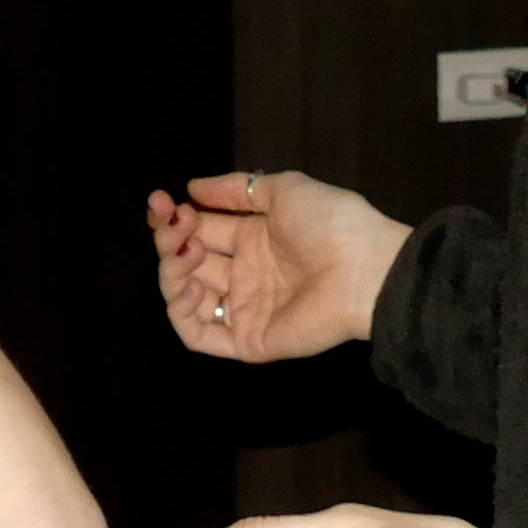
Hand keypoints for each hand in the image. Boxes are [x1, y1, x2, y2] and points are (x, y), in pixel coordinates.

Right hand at [146, 168, 407, 364]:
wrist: (365, 268)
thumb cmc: (332, 224)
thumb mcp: (284, 190)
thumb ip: (236, 188)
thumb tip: (192, 187)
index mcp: (254, 239)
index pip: (199, 230)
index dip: (174, 216)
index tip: (162, 200)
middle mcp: (245, 274)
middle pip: (187, 260)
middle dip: (170, 237)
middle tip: (176, 220)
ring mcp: (245, 309)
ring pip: (185, 296)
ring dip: (172, 270)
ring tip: (189, 248)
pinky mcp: (247, 339)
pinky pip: (199, 336)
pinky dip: (183, 313)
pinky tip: (193, 286)